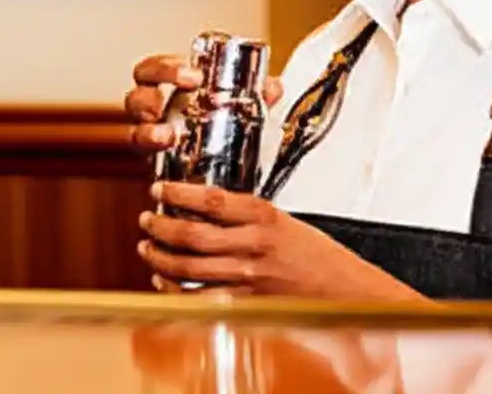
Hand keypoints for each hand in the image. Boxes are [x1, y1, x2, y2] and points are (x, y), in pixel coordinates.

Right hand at [124, 54, 283, 154]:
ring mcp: (150, 138)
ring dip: (147, 132)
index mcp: (166, 87)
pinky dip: (154, 158)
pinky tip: (170, 158)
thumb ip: (257, 94)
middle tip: (168, 103)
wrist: (217, 161)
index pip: (152, 69)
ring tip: (168, 137)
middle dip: (149, 98)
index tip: (194, 76)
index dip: (166, 69)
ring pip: (133, 131)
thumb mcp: (240, 104)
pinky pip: (144, 161)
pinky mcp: (153, 164)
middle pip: (135, 97)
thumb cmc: (222, 121)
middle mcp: (152, 111)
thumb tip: (273, 87)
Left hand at [137, 182, 424, 301]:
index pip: (210, 198)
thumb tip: (207, 207)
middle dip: (160, 225)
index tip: (160, 189)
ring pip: (188, 266)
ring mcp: (247, 276)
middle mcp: (253, 245)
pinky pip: (198, 296)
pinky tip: (164, 280)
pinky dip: (175, 288)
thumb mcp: (285, 221)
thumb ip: (248, 215)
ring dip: (160, 256)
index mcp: (264, 217)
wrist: (343, 291)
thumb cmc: (318, 257)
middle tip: (148, 219)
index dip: (177, 193)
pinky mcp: (245, 302)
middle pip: (190, 233)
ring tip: (149, 247)